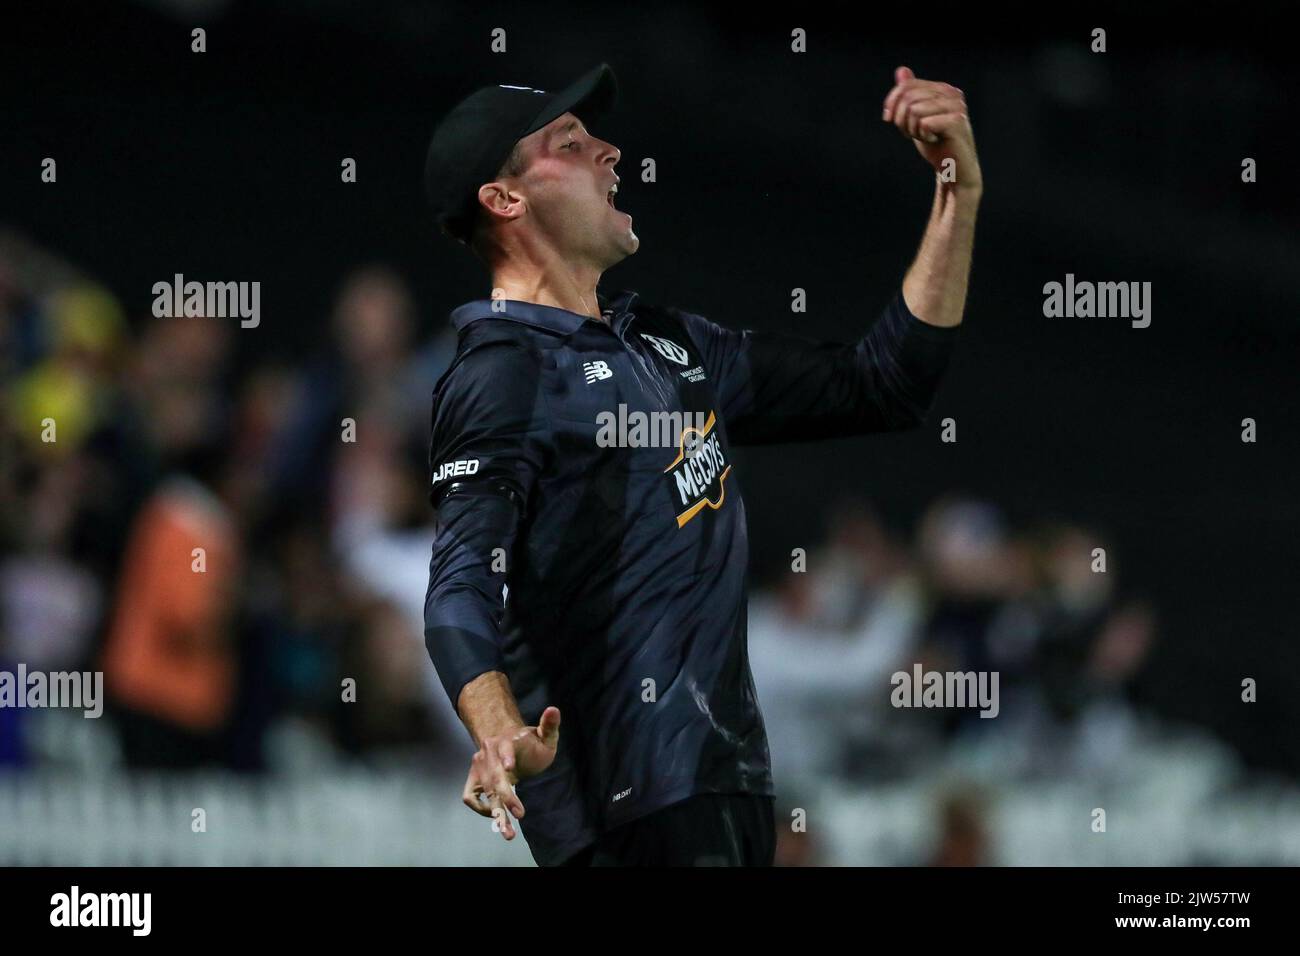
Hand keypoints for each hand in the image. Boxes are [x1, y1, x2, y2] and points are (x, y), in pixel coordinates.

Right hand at [461, 705, 560, 839]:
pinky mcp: (473, 779)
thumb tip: (554, 709)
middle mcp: (489, 753)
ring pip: (483, 792)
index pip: (505, 748)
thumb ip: (549, 726)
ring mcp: (479, 766)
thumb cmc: (529, 743)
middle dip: (506, 797)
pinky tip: (497, 816)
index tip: (510, 768)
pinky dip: (480, 808)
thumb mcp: (544, 736)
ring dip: (494, 813)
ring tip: (508, 833)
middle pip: (495, 777)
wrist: (507, 742)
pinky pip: (469, 797)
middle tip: (521, 814)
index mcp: (507, 741)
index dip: (506, 756)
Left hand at [882, 66, 981, 192]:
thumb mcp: (916, 118)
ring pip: (914, 110)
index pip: (906, 85)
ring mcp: (956, 106)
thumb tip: (901, 70)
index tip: (889, 119)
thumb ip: (910, 95)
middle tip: (912, 133)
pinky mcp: (956, 121)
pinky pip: (923, 122)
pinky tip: (934, 140)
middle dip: (902, 120)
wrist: (954, 170)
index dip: (892, 103)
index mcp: (943, 89)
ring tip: (926, 137)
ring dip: (913, 129)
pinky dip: (922, 136)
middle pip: (908, 98)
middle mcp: (952, 93)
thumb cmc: (936, 144)